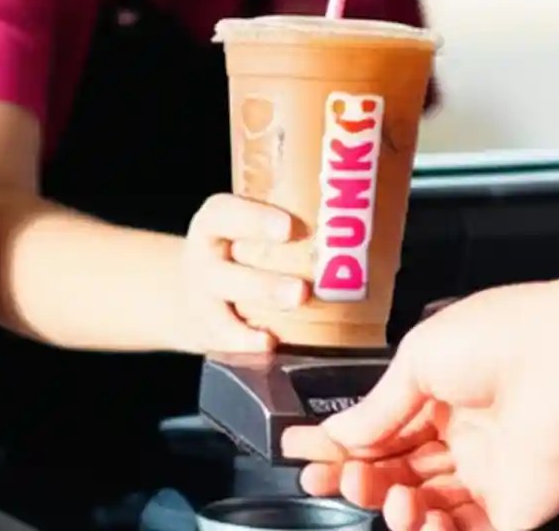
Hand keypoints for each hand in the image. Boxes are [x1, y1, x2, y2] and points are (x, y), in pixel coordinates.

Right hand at [180, 194, 308, 352]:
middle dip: (264, 284)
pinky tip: (270, 345)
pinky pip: (223, 338)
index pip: (227, 214)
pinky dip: (245, 343)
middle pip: (226, 271)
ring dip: (259, 314)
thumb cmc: (241, 250)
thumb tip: (367, 216)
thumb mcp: (249, 227)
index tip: (289, 228)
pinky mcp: (207, 329)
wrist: (191, 288)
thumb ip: (292, 222)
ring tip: (290, 319)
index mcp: (216, 223)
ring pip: (222, 308)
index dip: (256, 220)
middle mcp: (205, 258)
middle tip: (302, 292)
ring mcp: (202, 297)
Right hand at [283, 284, 558, 530]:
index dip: (347, 444)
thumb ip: (378, 407)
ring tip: (385, 496)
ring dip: (394, 507)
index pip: (388, 428)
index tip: (309, 455)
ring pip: (429, 506)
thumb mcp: (417, 359)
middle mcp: (472, 432)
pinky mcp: (517, 508)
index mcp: (450, 389)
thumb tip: (339, 432)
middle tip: (328, 480)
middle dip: (361, 477)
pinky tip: (415, 517)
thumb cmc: (501, 340)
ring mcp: (495, 473)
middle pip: (402, 470)